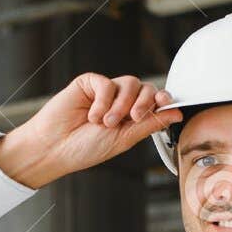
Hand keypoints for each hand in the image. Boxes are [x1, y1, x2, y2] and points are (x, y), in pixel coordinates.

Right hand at [0, 73, 182, 188]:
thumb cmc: (84, 148)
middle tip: (133, 118)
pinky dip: (102, 101)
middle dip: (143, 103)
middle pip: (145, 89)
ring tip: (105, 123)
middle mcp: (120, 102)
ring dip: (121, 105)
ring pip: (129, 83)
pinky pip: (106, 82)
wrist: (55, 148)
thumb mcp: (124, 140)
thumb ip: (149, 124)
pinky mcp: (89, 83)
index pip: (154, 101)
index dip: (163, 99)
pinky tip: (91, 115)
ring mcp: (104, 92)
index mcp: (131, 117)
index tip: (166, 102)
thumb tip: (176, 113)